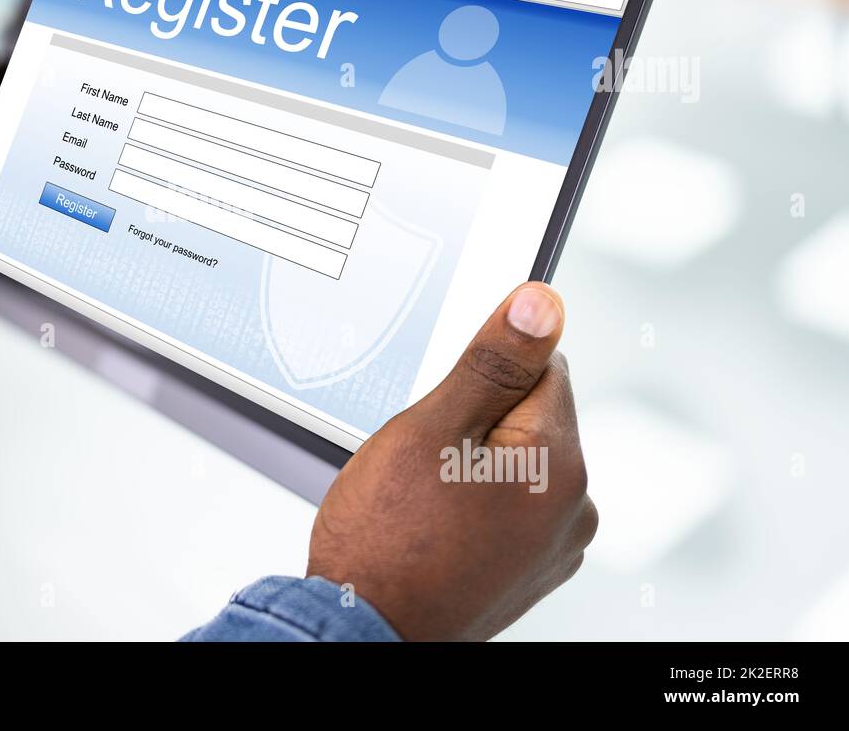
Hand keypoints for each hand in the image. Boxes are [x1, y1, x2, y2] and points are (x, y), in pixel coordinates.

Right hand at [307, 282, 596, 640]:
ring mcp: (554, 548)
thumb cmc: (386, 543)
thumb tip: (543, 304)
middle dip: (474, 420)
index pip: (541, 367)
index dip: (481, 375)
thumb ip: (492, 361)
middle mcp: (573, 509)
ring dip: (472, 463)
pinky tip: (433, 524)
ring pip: (514, 462)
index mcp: (558, 464)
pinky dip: (473, 504)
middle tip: (422, 459)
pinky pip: (507, 507)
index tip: (444, 405)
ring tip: (423, 498)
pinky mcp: (530, 570)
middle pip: (529, 416)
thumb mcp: (431, 428)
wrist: (362, 632)